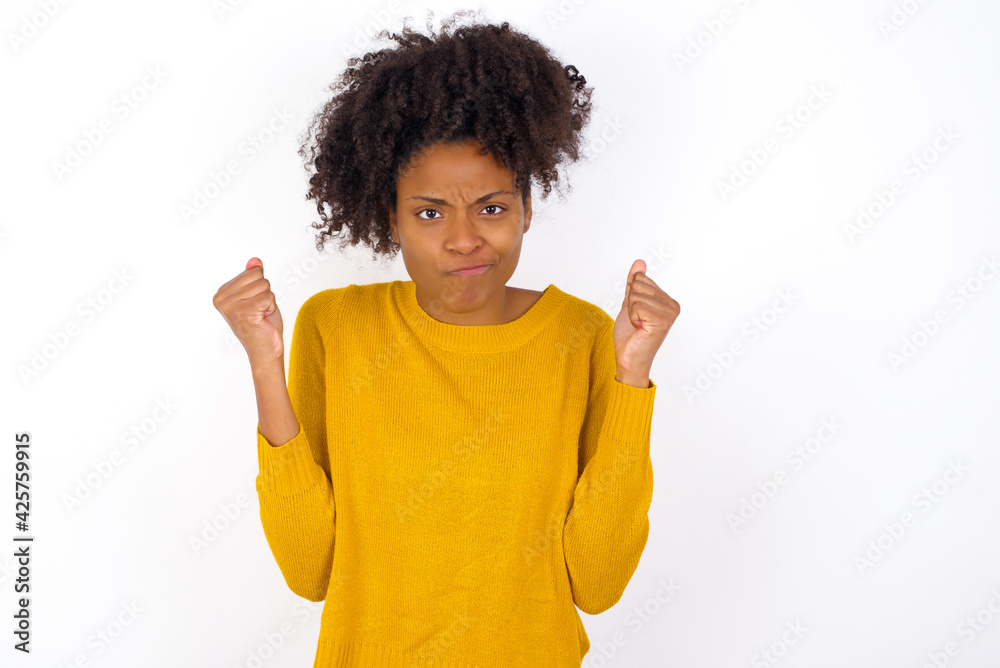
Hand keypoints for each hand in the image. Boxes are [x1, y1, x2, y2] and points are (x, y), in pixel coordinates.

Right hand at [212, 257, 284, 366]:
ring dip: (268, 301)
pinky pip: (269, 296)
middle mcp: (221, 299)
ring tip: (260, 316)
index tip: (254, 305)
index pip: (252, 272)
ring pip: (265, 286)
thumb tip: (254, 261)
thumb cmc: (262, 325)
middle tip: (259, 311)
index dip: (260, 288)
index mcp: (221, 293)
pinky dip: (271, 308)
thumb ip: (253, 278)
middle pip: (259, 277)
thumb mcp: (258, 296)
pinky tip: (263, 319)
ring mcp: (231, 306)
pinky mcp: (243, 312)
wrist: (266, 351)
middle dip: (265, 293)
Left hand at [612, 260, 679, 385]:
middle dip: (630, 303)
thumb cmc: (630, 335)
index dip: (631, 296)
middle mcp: (673, 306)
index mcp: (668, 300)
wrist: (628, 359)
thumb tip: (639, 263)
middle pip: (638, 285)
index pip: (641, 279)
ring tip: (638, 326)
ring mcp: (669, 313)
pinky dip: (631, 317)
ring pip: (636, 295)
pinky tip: (639, 329)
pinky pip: (636, 305)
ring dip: (630, 312)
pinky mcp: (662, 321)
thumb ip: (634, 283)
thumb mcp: (630, 303)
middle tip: (636, 321)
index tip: (637, 314)